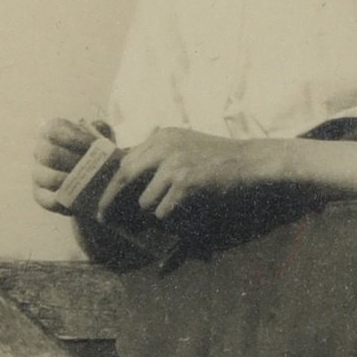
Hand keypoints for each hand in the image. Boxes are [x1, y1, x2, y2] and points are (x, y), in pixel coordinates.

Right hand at [29, 117, 102, 209]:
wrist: (95, 183)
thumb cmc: (96, 155)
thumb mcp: (101, 139)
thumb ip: (101, 129)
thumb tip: (97, 129)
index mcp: (51, 132)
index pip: (55, 129)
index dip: (74, 137)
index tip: (94, 145)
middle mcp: (40, 151)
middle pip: (50, 153)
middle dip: (73, 160)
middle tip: (93, 167)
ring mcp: (38, 174)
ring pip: (46, 177)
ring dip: (69, 181)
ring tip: (87, 184)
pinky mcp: (40, 195)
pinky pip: (47, 200)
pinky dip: (64, 202)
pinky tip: (80, 200)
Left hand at [110, 127, 263, 224]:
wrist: (254, 164)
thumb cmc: (222, 160)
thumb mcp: (187, 146)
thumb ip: (160, 157)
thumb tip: (128, 180)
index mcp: (162, 137)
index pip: (125, 160)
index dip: (112, 184)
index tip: (103, 201)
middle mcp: (164, 146)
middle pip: (125, 177)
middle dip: (111, 201)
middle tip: (105, 218)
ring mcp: (174, 164)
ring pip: (146, 201)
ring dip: (156, 213)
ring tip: (177, 210)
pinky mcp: (186, 183)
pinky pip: (164, 212)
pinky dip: (173, 219)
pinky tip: (190, 212)